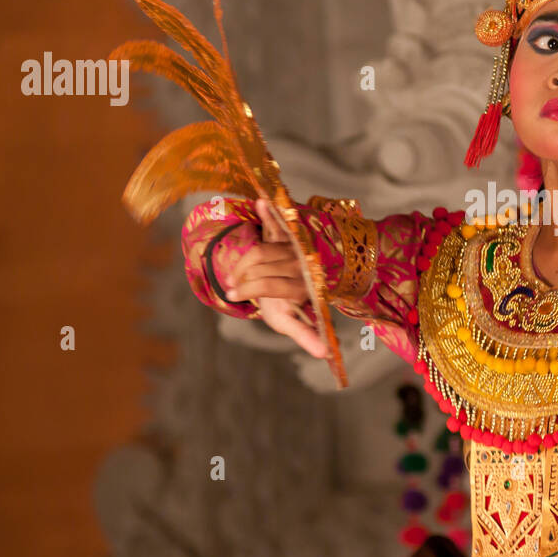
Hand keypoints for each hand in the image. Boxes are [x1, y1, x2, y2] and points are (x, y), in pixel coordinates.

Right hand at [226, 198, 330, 357]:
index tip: (231, 294)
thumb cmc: (287, 304)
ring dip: (244, 262)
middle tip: (231, 287)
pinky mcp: (285, 234)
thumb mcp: (293, 322)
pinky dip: (270, 210)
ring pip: (261, 250)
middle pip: (262, 267)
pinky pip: (277, 221)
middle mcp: (300, 264)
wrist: (292, 281)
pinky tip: (262, 200)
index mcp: (303, 286)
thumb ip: (306, 336)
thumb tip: (326, 355)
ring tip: (234, 274)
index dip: (247, 289)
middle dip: (242, 278)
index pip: (270, 284)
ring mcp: (293, 248)